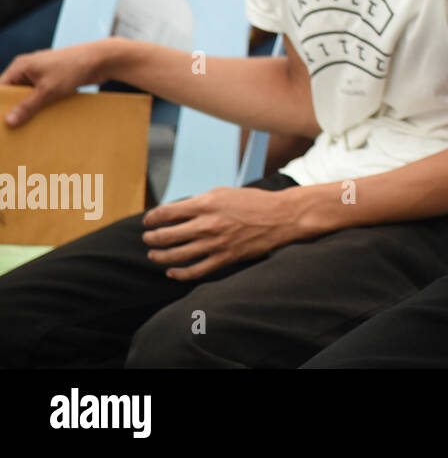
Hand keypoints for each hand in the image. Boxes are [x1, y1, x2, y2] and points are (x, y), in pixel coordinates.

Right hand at [1, 41, 112, 126]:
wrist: (102, 59)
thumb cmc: (73, 68)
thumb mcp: (48, 90)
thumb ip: (28, 106)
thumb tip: (9, 121)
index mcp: (21, 66)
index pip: (1, 88)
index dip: (1, 104)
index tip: (2, 121)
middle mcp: (29, 69)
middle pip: (14, 92)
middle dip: (15, 108)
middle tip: (13, 128)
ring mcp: (42, 74)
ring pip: (30, 95)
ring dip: (31, 108)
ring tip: (28, 127)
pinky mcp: (55, 80)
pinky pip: (43, 95)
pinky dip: (43, 105)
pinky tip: (44, 119)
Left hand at [141, 185, 302, 279]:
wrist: (281, 216)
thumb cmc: (253, 201)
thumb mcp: (224, 193)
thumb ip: (199, 202)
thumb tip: (177, 211)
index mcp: (206, 204)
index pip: (166, 213)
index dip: (152, 218)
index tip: (148, 221)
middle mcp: (207, 224)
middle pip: (166, 235)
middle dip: (152, 238)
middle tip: (148, 238)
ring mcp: (216, 243)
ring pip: (176, 255)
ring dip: (160, 256)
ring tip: (154, 255)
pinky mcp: (225, 258)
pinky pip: (195, 271)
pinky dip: (179, 273)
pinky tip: (172, 272)